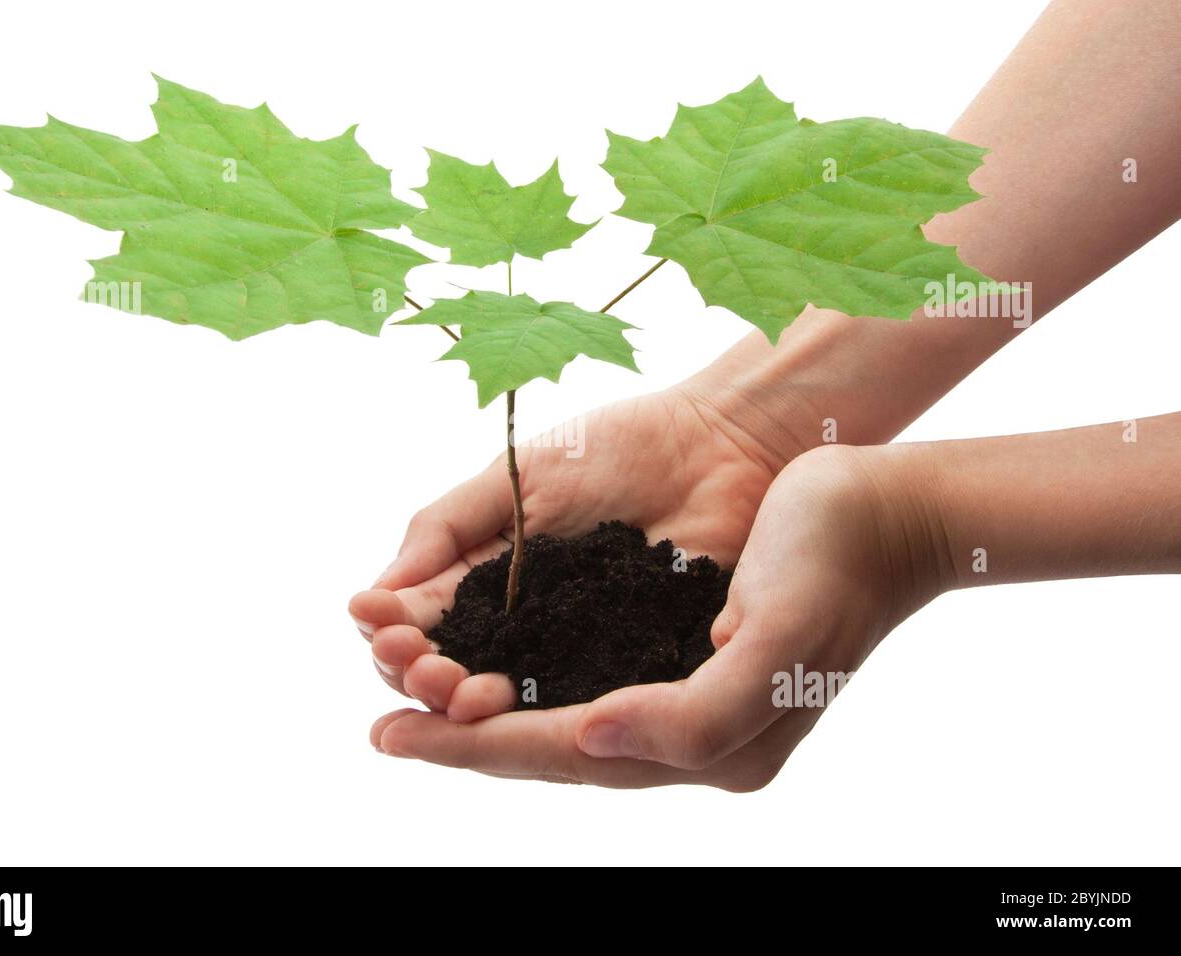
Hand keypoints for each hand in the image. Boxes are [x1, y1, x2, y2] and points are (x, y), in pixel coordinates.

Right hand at [348, 374, 793, 721]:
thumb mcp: (515, 478)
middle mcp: (521, 629)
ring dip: (467, 709)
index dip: (393, 636)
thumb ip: (446, 528)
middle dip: (423, 679)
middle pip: (450, 678)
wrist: (720, 447)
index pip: (419, 627)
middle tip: (425, 666)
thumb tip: (372, 597)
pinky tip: (513, 708)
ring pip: (505, 706)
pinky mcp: (631, 676)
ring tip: (461, 690)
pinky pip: (578, 709)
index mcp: (483, 581)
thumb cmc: (616, 448)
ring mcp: (573, 656)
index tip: (384, 625)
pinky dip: (539, 718)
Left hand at [367, 444, 946, 788]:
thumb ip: (695, 713)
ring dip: (481, 713)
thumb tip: (591, 737)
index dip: (477, 748)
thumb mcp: (780, 637)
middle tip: (381, 731)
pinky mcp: (671, 650)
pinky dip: (521, 675)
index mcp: (713, 744)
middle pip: (551, 747)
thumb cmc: (837, 559)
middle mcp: (689, 733)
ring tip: (408, 701)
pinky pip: (581, 677)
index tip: (396, 736)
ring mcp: (679, 693)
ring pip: (557, 716)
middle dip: (463, 741)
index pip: (569, 752)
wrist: (883, 506)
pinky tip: (478, 668)